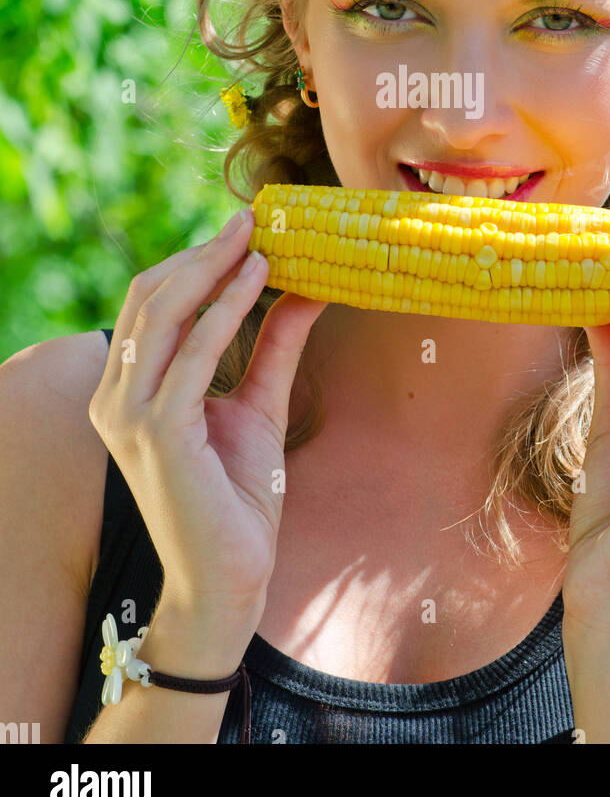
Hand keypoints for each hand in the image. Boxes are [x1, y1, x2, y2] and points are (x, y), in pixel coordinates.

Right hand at [88, 209, 328, 619]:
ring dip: (213, 266)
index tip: (244, 228)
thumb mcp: (259, 403)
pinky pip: (193, 350)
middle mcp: (114, 398)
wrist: (232, 576)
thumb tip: (308, 286)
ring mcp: (128, 415)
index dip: (193, 259)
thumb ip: (274, 345)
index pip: (148, 302)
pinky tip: (262, 279)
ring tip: (259, 237)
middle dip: (202, 252)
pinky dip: (227, 306)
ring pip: (163, 311)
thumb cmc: (238, 496)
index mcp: (125, 390)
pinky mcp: (157, 432)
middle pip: (148, 295)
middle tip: (252, 219)